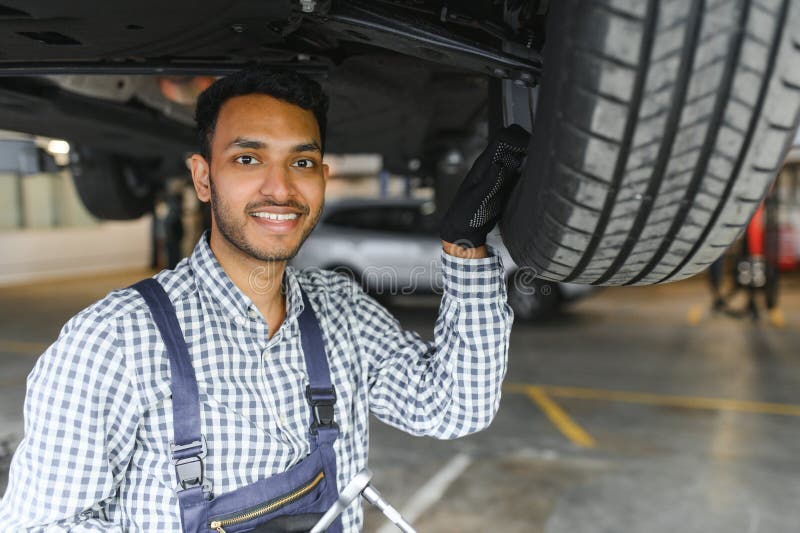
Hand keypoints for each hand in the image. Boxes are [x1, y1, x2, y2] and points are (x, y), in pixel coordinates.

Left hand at [439, 124, 529, 247]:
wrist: (464, 231)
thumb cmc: (463, 216)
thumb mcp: (473, 201)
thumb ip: (487, 183)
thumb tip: (499, 164)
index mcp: (484, 164)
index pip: (502, 138)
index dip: (518, 137)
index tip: (531, 148)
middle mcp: (494, 164)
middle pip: (513, 140)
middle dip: (528, 143)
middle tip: (541, 157)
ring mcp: (502, 173)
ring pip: (520, 154)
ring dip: (532, 156)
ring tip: (543, 169)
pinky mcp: (508, 184)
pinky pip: (522, 171)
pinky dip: (532, 171)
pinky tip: (537, 181)